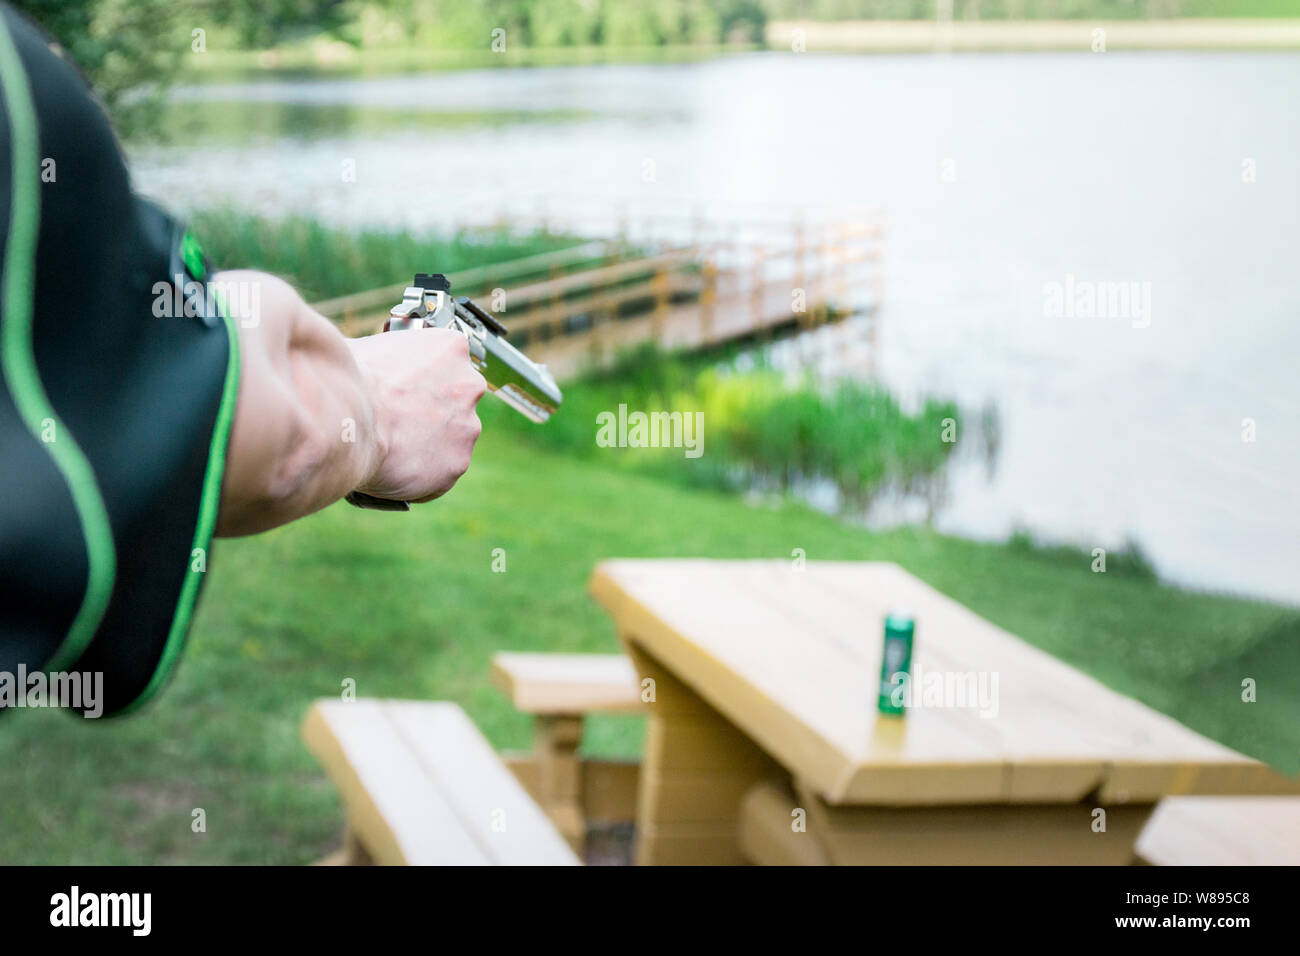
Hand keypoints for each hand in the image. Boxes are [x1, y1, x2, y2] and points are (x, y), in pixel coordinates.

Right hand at [348, 328, 486, 502]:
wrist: (344, 417)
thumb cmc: (348, 379)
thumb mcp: (370, 348)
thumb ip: (390, 361)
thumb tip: (372, 369)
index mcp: (451, 347)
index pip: (448, 364)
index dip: (422, 381)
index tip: (404, 391)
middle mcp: (469, 384)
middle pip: (454, 403)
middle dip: (429, 414)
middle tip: (397, 422)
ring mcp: (467, 426)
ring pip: (450, 440)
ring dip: (427, 445)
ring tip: (391, 447)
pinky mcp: (457, 462)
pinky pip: (440, 472)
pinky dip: (420, 474)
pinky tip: (394, 467)